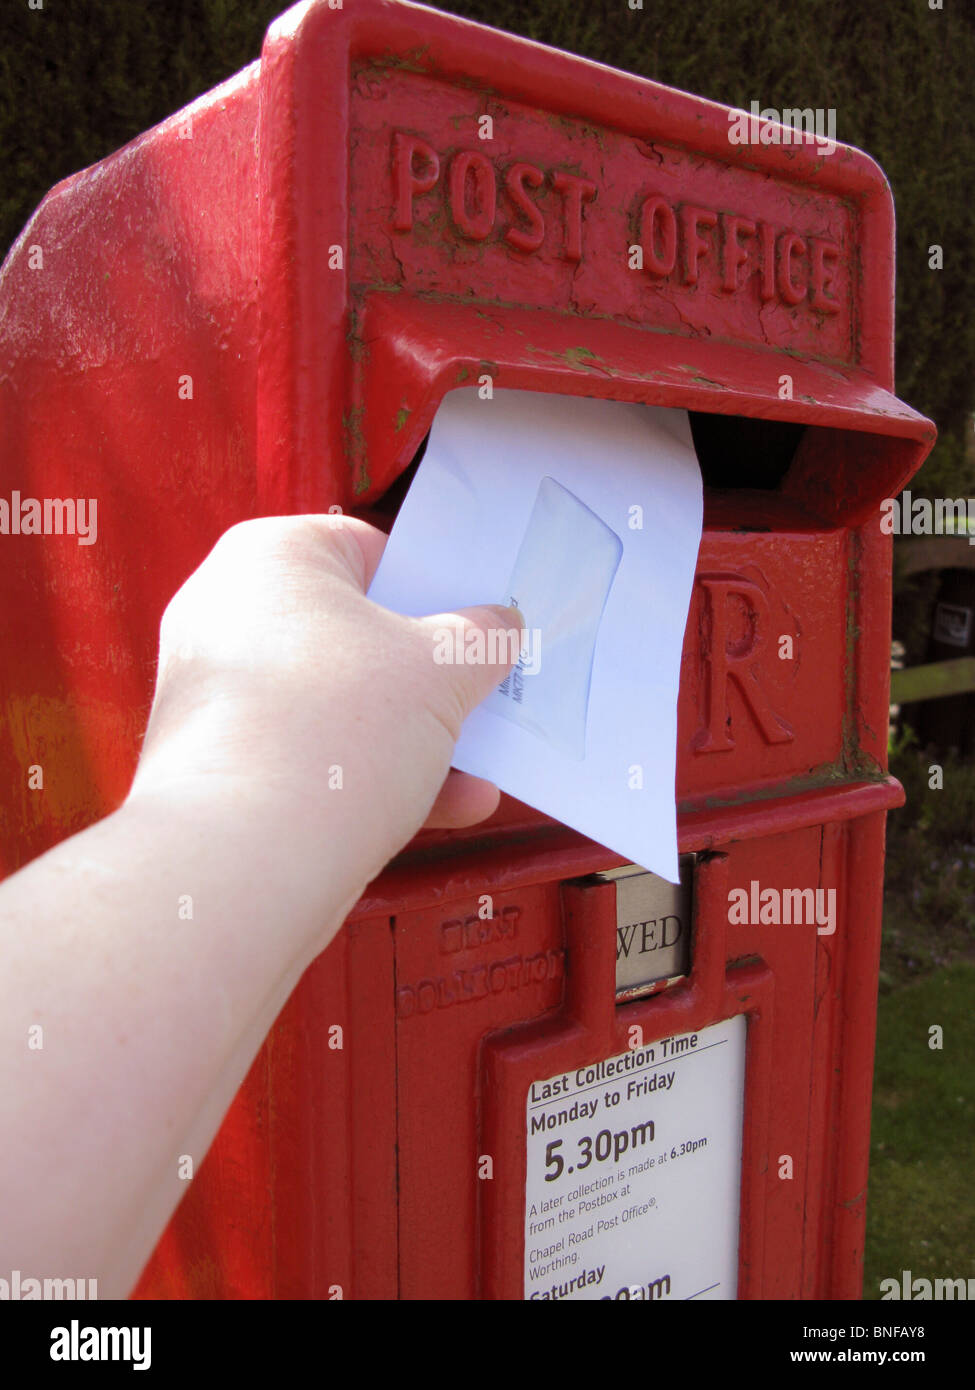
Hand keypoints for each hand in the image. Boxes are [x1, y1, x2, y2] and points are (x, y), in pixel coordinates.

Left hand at [128, 513, 521, 933]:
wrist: (239, 864)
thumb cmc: (334, 733)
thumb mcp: (439, 670)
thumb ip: (481, 638)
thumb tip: (502, 625)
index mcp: (271, 558)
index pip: (367, 550)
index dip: (432, 586)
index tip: (478, 622)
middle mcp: (229, 616)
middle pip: (357, 634)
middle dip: (430, 675)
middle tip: (484, 691)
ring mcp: (220, 696)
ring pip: (340, 705)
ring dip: (417, 738)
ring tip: (482, 764)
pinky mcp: (223, 769)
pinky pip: (314, 757)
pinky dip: (376, 778)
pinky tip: (453, 805)